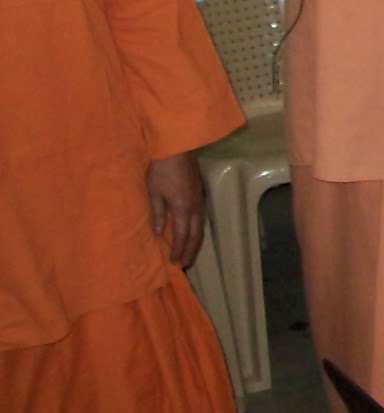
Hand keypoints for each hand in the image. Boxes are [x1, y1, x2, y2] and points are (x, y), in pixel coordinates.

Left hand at [147, 153, 204, 268]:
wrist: (176, 147)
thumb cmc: (161, 169)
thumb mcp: (154, 192)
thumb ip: (158, 214)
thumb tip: (161, 233)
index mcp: (183, 208)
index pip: (183, 235)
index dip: (179, 250)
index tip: (175, 264)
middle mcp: (195, 207)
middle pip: (196, 234)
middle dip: (191, 251)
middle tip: (185, 265)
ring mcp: (199, 199)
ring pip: (200, 226)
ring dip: (195, 242)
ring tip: (190, 253)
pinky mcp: (199, 193)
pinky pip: (200, 218)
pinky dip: (196, 230)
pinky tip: (191, 232)